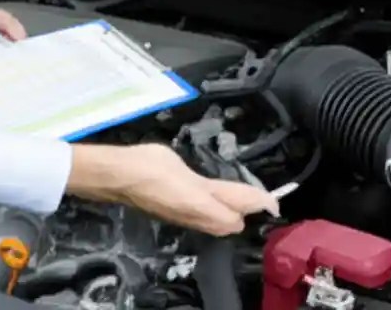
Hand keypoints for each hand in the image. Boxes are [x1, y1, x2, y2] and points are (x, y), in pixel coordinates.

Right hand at [65, 143, 279, 235]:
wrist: (117, 176)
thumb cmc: (148, 165)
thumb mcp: (183, 167)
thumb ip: (215, 186)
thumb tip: (240, 198)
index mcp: (200, 204)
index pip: (240, 211)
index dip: (259, 204)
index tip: (273, 199)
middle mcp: (195, 217)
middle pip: (231, 225)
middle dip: (247, 211)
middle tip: (258, 194)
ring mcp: (185, 218)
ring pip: (219, 225)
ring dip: (232, 212)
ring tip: (242, 195)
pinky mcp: (176, 215)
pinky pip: (206, 219)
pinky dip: (217, 210)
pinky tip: (214, 195)